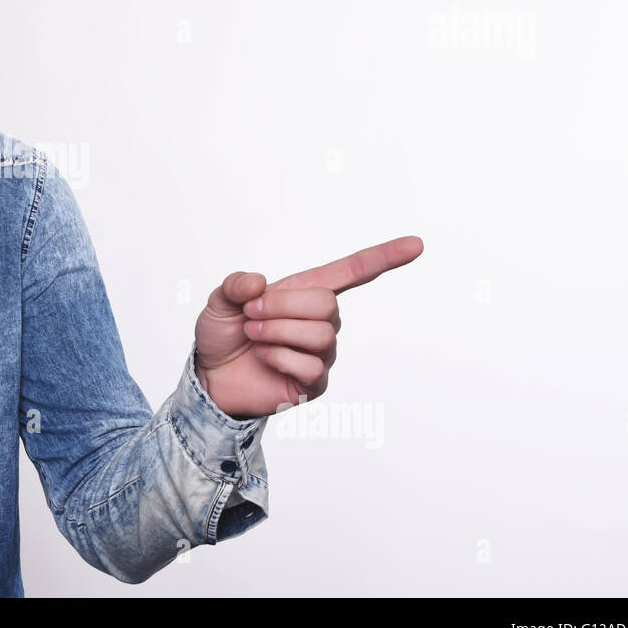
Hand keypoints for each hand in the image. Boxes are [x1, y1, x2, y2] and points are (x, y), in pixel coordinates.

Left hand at [193, 236, 423, 418]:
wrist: (211, 378)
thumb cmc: (222, 336)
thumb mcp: (219, 301)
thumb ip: (235, 285)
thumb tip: (258, 282)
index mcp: (304, 292)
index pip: (353, 272)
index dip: (383, 258)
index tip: (415, 245)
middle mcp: (320, 321)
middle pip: (328, 304)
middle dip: (281, 307)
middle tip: (250, 315)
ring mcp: (321, 353)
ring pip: (321, 335)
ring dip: (277, 332)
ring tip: (254, 336)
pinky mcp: (316, 383)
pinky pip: (312, 366)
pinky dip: (280, 358)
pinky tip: (265, 359)